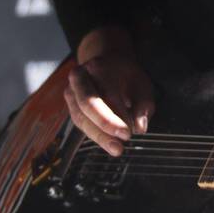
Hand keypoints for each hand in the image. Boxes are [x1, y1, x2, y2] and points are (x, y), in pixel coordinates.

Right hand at [64, 36, 155, 156]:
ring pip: (80, 116)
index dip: (116, 116)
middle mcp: (81, 76)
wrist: (106, 63)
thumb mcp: (142, 84)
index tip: (128, 133)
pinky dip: (94, 134)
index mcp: (100, 66)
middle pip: (87, 104)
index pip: (106, 93)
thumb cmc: (126, 76)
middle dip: (104, 127)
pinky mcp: (70, 104)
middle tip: (119, 145)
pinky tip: (108, 142)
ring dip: (98, 136)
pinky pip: (80, 122)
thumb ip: (144, 105)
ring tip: (115, 149)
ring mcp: (71, 90)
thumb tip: (140, 127)